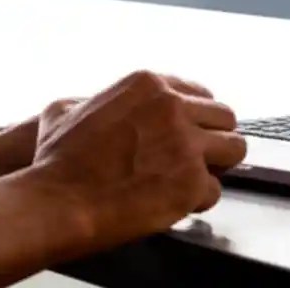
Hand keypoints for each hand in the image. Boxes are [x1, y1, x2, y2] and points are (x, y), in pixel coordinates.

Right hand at [31, 71, 247, 250]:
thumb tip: (88, 106)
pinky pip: (216, 191)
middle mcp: (173, 106)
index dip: (196, 117)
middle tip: (196, 160)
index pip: (199, 92)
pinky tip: (176, 205)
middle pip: (224, 117)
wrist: (58, 200)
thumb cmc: (55, 161)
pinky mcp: (192, 181)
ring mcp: (186, 144)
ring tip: (194, 181)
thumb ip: (91, 101)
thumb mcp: (65, 110)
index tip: (190, 132)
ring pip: (234, 149)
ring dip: (216, 167)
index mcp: (148, 85)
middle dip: (213, 139)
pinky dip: (198, 201)